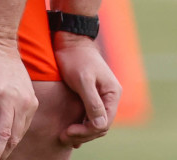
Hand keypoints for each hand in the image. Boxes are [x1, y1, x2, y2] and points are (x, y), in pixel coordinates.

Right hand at [0, 37, 37, 159]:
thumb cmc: (4, 62)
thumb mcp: (19, 85)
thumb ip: (17, 104)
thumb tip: (8, 124)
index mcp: (29, 103)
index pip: (19, 133)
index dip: (9, 149)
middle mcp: (21, 103)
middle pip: (12, 138)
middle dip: (2, 155)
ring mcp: (6, 98)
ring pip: (0, 133)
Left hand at [52, 31, 120, 146]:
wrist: (70, 41)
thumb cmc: (76, 58)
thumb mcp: (83, 80)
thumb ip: (93, 103)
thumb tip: (101, 125)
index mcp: (112, 93)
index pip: (104, 122)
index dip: (87, 131)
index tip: (69, 132)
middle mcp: (110, 96)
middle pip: (100, 125)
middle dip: (83, 133)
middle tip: (64, 136)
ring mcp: (101, 96)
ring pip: (95, 123)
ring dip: (81, 131)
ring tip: (64, 135)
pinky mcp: (91, 95)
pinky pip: (89, 116)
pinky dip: (81, 125)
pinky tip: (70, 131)